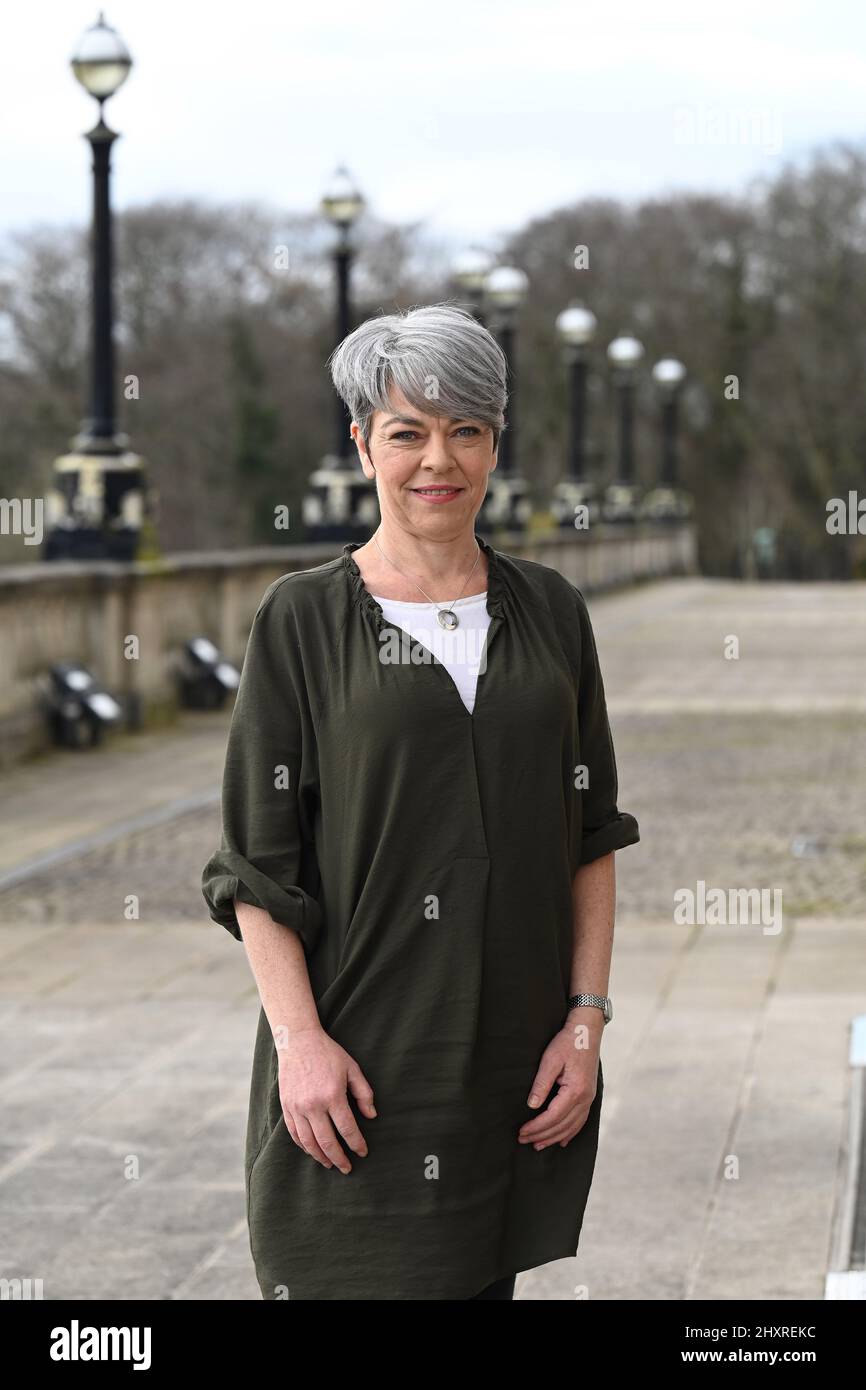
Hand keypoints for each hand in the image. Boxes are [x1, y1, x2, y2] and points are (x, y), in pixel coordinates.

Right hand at [277, 1027, 376, 1173]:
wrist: (298, 1041)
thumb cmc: (328, 1054)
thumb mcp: (352, 1068)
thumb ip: (363, 1093)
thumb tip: (372, 1116)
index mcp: (332, 1095)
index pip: (347, 1128)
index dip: (356, 1144)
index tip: (363, 1152)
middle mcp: (313, 1105)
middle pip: (327, 1141)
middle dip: (339, 1158)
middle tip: (347, 1168)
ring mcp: (297, 1107)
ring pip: (309, 1142)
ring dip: (320, 1157)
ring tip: (330, 1164)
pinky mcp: (286, 1106)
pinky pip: (294, 1133)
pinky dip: (304, 1146)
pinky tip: (312, 1151)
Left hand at [518, 1020, 599, 1149]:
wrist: (587, 1031)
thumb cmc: (567, 1042)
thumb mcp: (550, 1060)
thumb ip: (541, 1084)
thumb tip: (532, 1106)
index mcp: (576, 1090)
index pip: (553, 1117)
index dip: (536, 1127)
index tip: (522, 1131)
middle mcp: (585, 1098)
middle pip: (562, 1125)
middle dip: (542, 1135)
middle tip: (524, 1140)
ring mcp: (589, 1098)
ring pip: (572, 1126)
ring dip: (554, 1137)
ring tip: (539, 1145)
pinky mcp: (589, 1096)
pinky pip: (580, 1121)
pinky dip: (570, 1133)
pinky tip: (562, 1141)